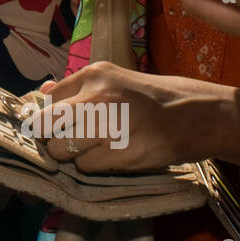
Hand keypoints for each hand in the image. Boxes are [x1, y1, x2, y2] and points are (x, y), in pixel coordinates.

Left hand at [31, 62, 227, 171]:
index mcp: (94, 74)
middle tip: (71, 143)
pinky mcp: (126, 152)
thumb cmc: (151, 99)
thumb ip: (75, 87)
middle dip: (54, 140)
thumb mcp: (113, 80)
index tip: (52, 129)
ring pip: (64, 150)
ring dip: (75, 155)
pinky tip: (114, 156)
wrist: (199, 115)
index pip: (46, 100)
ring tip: (99, 148)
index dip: (44, 119)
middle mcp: (99, 96)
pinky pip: (88, 166)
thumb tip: (40, 92)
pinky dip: (95, 166)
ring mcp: (113, 124)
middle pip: (47, 128)